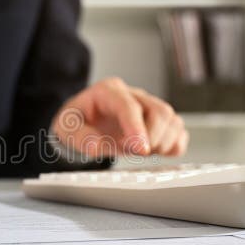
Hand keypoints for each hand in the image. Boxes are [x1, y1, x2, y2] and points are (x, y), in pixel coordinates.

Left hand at [52, 77, 188, 157]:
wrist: (83, 122)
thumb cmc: (76, 122)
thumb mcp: (66, 128)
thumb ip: (80, 137)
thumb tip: (95, 147)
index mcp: (109, 91)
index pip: (129, 106)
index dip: (137, 129)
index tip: (141, 150)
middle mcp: (133, 95)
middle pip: (159, 111)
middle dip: (152, 137)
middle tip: (136, 153)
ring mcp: (148, 106)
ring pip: (172, 119)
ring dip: (163, 142)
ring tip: (143, 152)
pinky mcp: (158, 120)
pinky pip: (178, 130)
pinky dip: (174, 144)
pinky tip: (158, 151)